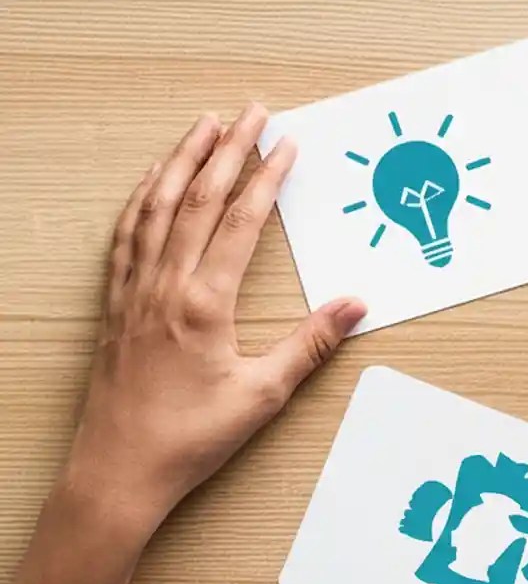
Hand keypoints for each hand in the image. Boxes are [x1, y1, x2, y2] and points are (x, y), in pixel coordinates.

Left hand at [69, 104, 365, 533]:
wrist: (117, 471)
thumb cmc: (189, 439)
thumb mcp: (263, 396)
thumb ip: (310, 344)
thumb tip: (355, 306)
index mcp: (204, 303)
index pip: (241, 221)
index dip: (265, 177)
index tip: (285, 145)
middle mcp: (165, 286)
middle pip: (198, 199)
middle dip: (227, 149)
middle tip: (251, 112)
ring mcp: (134, 291)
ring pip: (157, 207)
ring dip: (182, 160)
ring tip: (203, 125)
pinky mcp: (115, 304)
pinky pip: (127, 234)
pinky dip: (142, 198)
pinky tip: (153, 182)